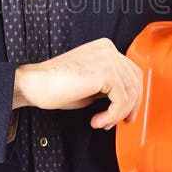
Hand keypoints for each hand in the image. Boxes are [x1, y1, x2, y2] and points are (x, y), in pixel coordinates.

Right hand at [13, 37, 142, 128]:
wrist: (35, 85)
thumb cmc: (56, 86)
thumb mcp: (90, 84)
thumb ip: (108, 86)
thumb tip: (125, 101)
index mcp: (105, 48)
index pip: (132, 71)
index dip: (133, 95)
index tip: (125, 113)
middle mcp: (108, 50)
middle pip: (136, 80)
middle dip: (131, 105)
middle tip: (121, 121)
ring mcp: (107, 59)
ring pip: (130, 92)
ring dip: (118, 113)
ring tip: (103, 122)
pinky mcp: (104, 73)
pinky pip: (121, 100)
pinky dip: (112, 115)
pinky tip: (98, 120)